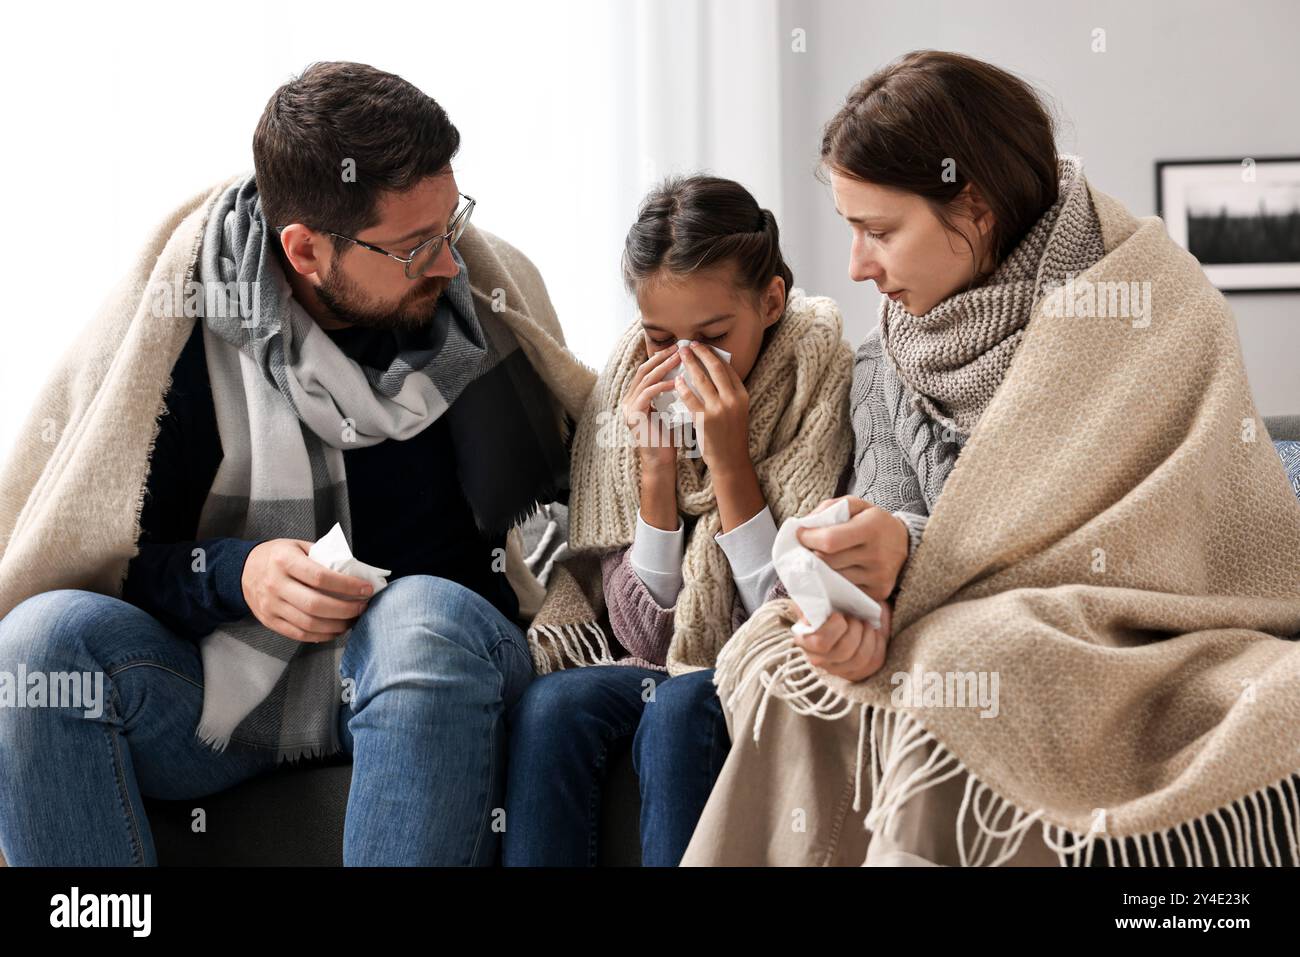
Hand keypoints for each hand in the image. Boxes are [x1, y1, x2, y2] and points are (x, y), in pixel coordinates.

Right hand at [241, 539, 372, 642]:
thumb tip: (356, 571)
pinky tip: (336, 629)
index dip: (347, 586)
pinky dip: (321, 635)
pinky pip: (299, 634)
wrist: (242, 570)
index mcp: (285, 561)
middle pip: (316, 604)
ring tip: (353, 619)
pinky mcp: (270, 621)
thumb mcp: (298, 546)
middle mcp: (276, 584)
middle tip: (363, 607)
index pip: (320, 577)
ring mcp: (271, 605)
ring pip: (309, 623)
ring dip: (337, 625)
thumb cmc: (278, 556)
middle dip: (346, 609)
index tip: (366, 589)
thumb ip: (323, 556)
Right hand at [622, 346, 683, 475]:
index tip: (679, 349)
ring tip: (679, 358)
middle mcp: (628, 400)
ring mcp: (628, 407)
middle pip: (644, 371)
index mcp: (635, 397)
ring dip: (664, 367)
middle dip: (662, 357)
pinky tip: (676, 381)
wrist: (661, 461)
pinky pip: (647, 394)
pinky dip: (662, 386)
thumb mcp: (669, 409)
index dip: (661, 358)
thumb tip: (686, 373)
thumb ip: (670, 393)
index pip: (647, 371)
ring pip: (646, 379)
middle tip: (679, 348)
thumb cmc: (668, 437)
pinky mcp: (633, 415)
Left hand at [675, 341, 750, 476]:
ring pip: (701, 379)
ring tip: (680, 355)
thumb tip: (711, 372)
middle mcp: (733, 399)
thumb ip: (727, 393)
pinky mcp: (705, 419)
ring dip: (689, 364)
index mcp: (742, 395)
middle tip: (689, 344)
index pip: (727, 368)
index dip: (713, 355)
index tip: (701, 347)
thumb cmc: (730, 435)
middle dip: (700, 353)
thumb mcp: (735, 411)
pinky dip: (682, 386)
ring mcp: (719, 409)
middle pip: (715, 368)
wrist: (730, 460)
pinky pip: (690, 397)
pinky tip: (676, 380)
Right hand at [792, 600, 893, 680]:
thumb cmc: (836, 601)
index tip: (839, 614)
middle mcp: (817, 657)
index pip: (822, 641)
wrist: (850, 609)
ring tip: (865, 623)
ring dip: (868, 636)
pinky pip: (873, 662)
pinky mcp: (854, 672)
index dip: (836, 627)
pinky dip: (878, 644)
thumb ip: (817, 595)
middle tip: (855, 617)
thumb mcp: (824, 596)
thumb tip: (815, 585)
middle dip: (855, 629)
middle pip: (844, 651)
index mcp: (804, 637)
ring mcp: (835, 668)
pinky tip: (874, 633)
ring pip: (859, 659)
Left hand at [795, 496, 908, 601]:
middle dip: (810, 554)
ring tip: (820, 560)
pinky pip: (844, 591)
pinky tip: (834, 573)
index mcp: (871, 528)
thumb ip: (829, 508)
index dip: (808, 538)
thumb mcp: (856, 505)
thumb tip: (804, 525)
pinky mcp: (878, 593)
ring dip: (820, 570)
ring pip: (833, 579)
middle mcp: (877, 555)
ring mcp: (878, 577)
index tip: (801, 534)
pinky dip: (834, 583)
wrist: (906, 544)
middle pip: (827, 561)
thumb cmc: (873, 522)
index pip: (829, 540)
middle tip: (806, 548)